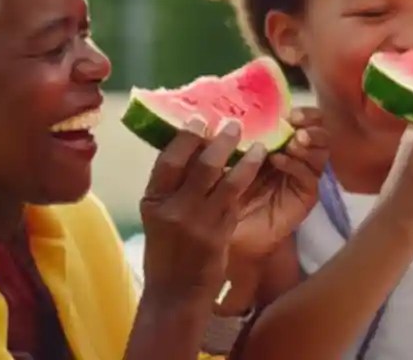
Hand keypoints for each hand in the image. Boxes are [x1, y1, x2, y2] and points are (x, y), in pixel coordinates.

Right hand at [139, 117, 265, 307]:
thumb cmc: (166, 250)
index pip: (169, 160)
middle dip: (220, 140)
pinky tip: (260, 165)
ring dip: (245, 157)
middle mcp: (174, 210)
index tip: (199, 119)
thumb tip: (191, 146)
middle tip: (233, 123)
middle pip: (201, 165)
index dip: (185, 137)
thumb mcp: (158, 216)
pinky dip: (249, 178)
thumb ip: (171, 187)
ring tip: (258, 142)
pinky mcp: (221, 233)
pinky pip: (238, 198)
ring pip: (227, 179)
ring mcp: (199, 222)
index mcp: (153, 201)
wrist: (175, 293)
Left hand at [231, 108, 329, 262]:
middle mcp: (295, 153)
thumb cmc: (223, 194)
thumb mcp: (224, 163)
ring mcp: (303, 173)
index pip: (300, 117)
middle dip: (310, 121)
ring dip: (308, 141)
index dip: (299, 110)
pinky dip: (295, 164)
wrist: (230, 236)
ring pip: (320, 150)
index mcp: (278, 140)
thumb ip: (229, 141)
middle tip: (296, 121)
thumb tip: (221, 117)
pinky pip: (309, 175)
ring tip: (294, 141)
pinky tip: (279, 161)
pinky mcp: (307, 194)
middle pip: (317, 128)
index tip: (287, 110)